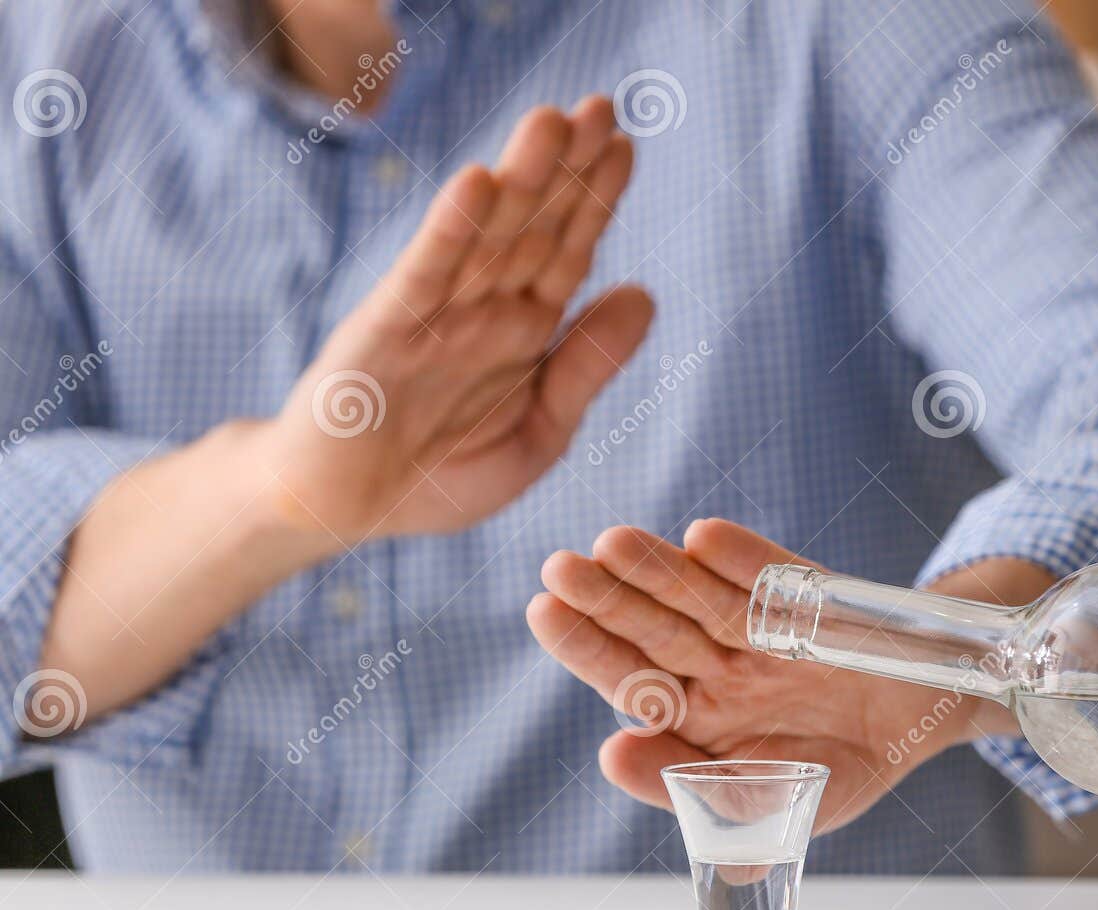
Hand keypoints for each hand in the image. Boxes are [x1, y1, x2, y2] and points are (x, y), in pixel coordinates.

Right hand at [263, 96, 652, 544]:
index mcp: (525, 330)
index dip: (595, 198)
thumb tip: (645, 293)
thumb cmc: (440, 475)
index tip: (623, 144)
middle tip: (600, 106)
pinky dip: (452, 230)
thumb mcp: (541, 432)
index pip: (567, 249)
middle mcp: (484, 308)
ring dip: (518, 178)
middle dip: (566, 167)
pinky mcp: (388, 330)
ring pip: (487, 235)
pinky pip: (428, 273)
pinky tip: (478, 183)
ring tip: (551, 120)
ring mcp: (436, 313)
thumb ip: (587, 366)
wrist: (347, 509)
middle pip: (533, 226)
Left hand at [526, 519, 1041, 834]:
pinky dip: (743, 560)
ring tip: (613, 543)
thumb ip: (699, 796)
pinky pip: (774, 579)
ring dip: (660, 569)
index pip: (631, 682)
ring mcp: (760, 631)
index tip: (545, 615)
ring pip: (701, 597)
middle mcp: (718, 667)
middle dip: (607, 599)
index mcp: (695, 718)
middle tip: (558, 569)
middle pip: (654, 631)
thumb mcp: (773, 808)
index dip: (588, 650)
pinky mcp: (810, 600)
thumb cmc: (837, 771)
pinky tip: (703, 539)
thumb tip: (614, 756)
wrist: (921, 723)